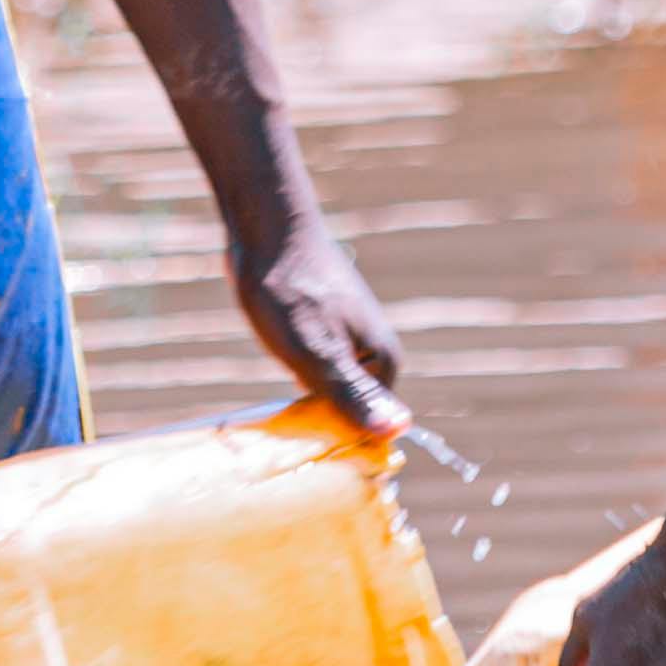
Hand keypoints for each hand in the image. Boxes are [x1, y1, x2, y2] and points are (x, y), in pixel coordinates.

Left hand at [232, 209, 402, 432]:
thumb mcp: (316, 353)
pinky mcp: (324, 328)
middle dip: (316, 415)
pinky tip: (275, 355)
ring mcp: (349, 339)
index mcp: (385, 362)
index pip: (368, 428)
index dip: (334, 436)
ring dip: (300, 394)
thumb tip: (399, 431)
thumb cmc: (289, 289)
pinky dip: (293, 372)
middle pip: (348, 411)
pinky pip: (313, 368)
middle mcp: (374, 352)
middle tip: (282, 404)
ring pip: (326, 389)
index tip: (300, 427)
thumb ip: (353, 394)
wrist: (266, 229)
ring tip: (278, 373)